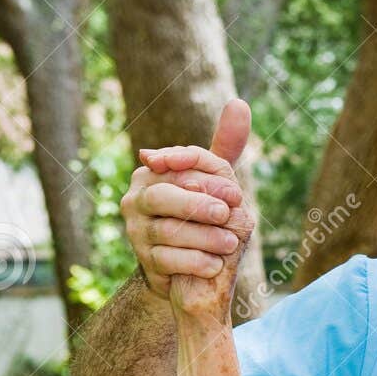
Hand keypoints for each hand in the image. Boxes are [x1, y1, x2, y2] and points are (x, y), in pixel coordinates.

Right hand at [122, 97, 252, 312]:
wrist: (188, 271)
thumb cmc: (201, 218)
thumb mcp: (213, 183)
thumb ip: (223, 149)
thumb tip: (240, 103)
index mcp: (150, 173)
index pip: (172, 167)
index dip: (204, 179)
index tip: (235, 194)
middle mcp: (136, 199)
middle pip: (162, 197)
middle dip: (197, 205)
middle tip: (228, 215)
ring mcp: (136, 232)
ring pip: (166, 230)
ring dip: (202, 238)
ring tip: (231, 244)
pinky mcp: (145, 263)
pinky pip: (167, 260)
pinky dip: (194, 263)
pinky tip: (216, 266)